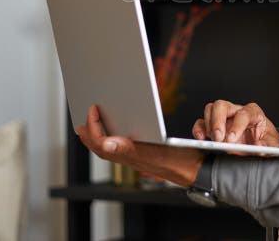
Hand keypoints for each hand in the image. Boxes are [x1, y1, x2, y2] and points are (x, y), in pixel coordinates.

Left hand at [76, 105, 202, 186]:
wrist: (196, 169)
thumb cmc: (181, 159)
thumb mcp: (157, 150)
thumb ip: (130, 148)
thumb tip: (106, 143)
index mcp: (131, 156)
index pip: (102, 144)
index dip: (93, 128)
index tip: (93, 109)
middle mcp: (131, 159)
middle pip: (102, 149)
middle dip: (89, 136)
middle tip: (81, 123)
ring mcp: (136, 159)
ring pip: (109, 151)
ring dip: (97, 140)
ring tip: (91, 128)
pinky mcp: (143, 158)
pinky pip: (119, 151)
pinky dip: (110, 142)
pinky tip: (115, 135)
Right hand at [192, 100, 278, 149]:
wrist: (262, 144)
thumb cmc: (267, 141)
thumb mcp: (273, 145)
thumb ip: (267, 147)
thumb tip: (259, 149)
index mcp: (253, 113)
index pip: (243, 114)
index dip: (236, 126)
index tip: (232, 139)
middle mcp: (236, 111)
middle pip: (222, 106)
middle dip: (218, 121)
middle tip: (219, 138)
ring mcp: (224, 117)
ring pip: (211, 110)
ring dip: (208, 124)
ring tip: (213, 140)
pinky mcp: (214, 126)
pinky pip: (202, 122)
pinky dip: (199, 129)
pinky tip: (201, 138)